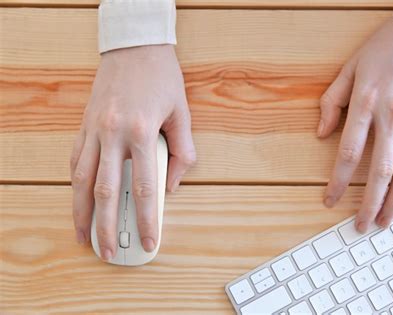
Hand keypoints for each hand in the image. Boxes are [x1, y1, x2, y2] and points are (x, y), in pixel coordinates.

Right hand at [70, 45, 195, 260]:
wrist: (134, 46)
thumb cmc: (162, 78)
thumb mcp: (182, 114)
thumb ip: (181, 153)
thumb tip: (171, 186)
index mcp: (141, 133)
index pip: (143, 189)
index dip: (147, 220)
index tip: (150, 241)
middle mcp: (112, 134)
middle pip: (104, 192)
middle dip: (106, 228)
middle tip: (109, 252)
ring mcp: (93, 129)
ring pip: (80, 180)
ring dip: (80, 212)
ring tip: (83, 236)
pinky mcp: (84, 124)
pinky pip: (75, 160)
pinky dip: (75, 184)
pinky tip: (78, 200)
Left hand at [318, 17, 392, 232]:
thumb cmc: (383, 50)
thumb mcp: (348, 69)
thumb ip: (331, 102)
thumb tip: (320, 133)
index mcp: (366, 103)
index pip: (349, 152)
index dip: (339, 181)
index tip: (331, 200)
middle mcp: (392, 116)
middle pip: (381, 170)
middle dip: (370, 202)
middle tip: (361, 225)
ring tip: (385, 221)